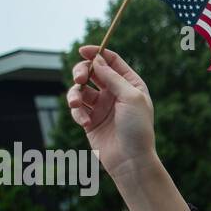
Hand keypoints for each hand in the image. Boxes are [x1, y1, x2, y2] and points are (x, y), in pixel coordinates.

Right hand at [67, 47, 156, 183]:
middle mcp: (115, 93)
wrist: (131, 161)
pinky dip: (77, 112)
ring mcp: (102, 106)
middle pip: (92, 71)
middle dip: (81, 71)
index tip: (83, 50)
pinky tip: (85, 122)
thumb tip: (97, 60)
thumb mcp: (131, 97)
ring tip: (76, 103)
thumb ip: (113, 77)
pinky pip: (77, 108)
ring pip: (80, 89)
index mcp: (130, 84)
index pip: (112, 61)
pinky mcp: (90, 120)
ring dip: (74, 94)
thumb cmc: (137, 129)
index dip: (97, 52)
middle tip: (79, 78)